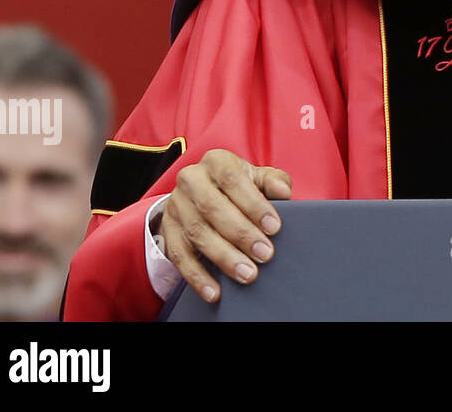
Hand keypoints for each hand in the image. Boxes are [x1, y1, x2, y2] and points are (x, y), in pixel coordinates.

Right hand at [158, 148, 291, 303]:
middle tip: (264, 255)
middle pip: (213, 208)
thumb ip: (272, 181)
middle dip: (241, 234)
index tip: (275, 227)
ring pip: (198, 233)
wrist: (201, 192)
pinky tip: (215, 292)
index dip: (254, 204)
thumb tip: (284, 192)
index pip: (233, 179)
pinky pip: (180, 257)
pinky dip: (198, 277)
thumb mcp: (256, 176)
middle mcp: (191, 180)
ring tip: (247, 274)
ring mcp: (176, 206)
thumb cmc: (238, 185)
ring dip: (224, 257)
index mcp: (215, 161)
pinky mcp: (167, 230)